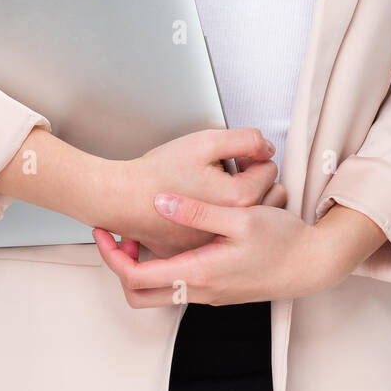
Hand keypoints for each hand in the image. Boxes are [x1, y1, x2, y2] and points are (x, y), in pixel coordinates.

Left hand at [93, 187, 333, 306]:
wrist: (312, 264)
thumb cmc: (282, 242)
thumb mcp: (239, 217)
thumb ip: (197, 210)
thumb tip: (161, 201)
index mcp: (199, 272)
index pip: (137, 278)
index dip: (112, 255)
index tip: (104, 230)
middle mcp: (199, 290)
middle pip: (139, 294)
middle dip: (120, 266)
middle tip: (116, 235)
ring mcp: (208, 292)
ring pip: (159, 290)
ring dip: (143, 265)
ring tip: (142, 230)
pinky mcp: (217, 287)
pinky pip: (178, 283)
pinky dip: (164, 264)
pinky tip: (174, 235)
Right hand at [97, 128, 281, 257]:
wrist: (122, 199)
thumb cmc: (158, 173)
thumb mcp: (206, 141)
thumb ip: (246, 140)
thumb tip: (266, 148)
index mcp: (239, 199)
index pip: (269, 170)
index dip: (251, 154)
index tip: (233, 154)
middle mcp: (232, 226)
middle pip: (261, 194)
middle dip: (246, 177)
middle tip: (221, 169)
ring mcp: (215, 242)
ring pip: (243, 214)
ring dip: (234, 199)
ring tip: (210, 186)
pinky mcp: (199, 250)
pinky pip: (219, 231)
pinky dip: (214, 218)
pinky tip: (197, 205)